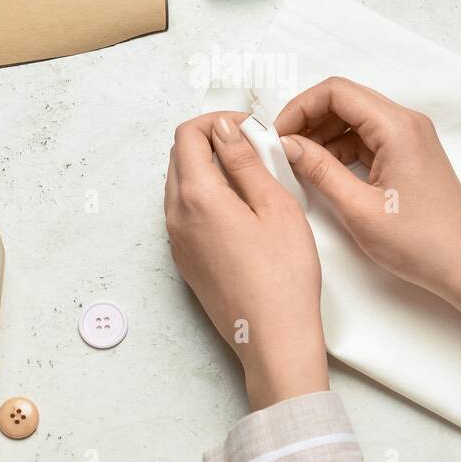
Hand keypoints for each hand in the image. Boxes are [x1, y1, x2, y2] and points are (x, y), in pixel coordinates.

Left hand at [165, 112, 327, 409]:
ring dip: (208, 168)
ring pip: (180, 184)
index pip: (188, 135)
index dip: (218, 122)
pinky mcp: (185, 260)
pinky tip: (241, 208)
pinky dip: (206, 196)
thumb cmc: (284, 277)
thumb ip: (246, 162)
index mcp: (197, 197)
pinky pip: (184, 212)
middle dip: (211, 141)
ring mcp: (176, 242)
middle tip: (253, 147)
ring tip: (252, 176)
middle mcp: (176, 217)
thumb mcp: (275, 206)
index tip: (248, 128)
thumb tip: (226, 131)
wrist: (273, 339)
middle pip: (179, 157)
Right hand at [275, 78, 460, 408]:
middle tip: (282, 148)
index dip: (300, 108)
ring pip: (354, 118)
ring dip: (323, 134)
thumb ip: (318, 170)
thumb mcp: (358, 208)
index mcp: (397, 127)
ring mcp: (410, 138)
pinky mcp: (409, 154)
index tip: (278, 135)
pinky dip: (341, 149)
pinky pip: (367, 138)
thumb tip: (286, 145)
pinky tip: (323, 171)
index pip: (336, 92)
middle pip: (345, 100)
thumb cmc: (420, 243)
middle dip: (308, 119)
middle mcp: (407, 123)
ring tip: (298, 163)